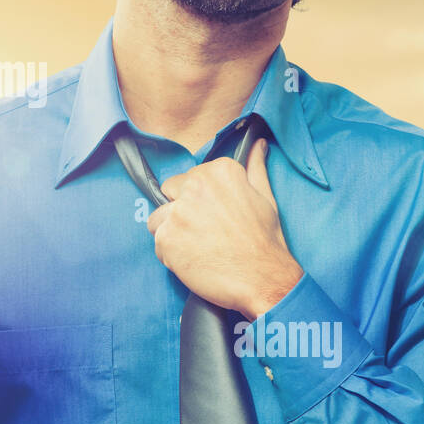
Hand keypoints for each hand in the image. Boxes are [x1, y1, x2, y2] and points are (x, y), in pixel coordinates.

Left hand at [146, 138, 302, 319]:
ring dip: (172, 232)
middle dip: (181, 210)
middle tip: (204, 232)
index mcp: (218, 171)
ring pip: (158, 218)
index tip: (213, 214)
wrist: (263, 279)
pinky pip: (158, 243)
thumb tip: (258, 144)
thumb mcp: (265, 196)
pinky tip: (194, 261)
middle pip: (169, 192)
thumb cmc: (265, 241)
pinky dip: (171, 255)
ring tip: (198, 248)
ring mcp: (178, 212)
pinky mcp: (166, 238)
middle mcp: (195, 186)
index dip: (199, 199)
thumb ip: (255, 167)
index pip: (190, 178)